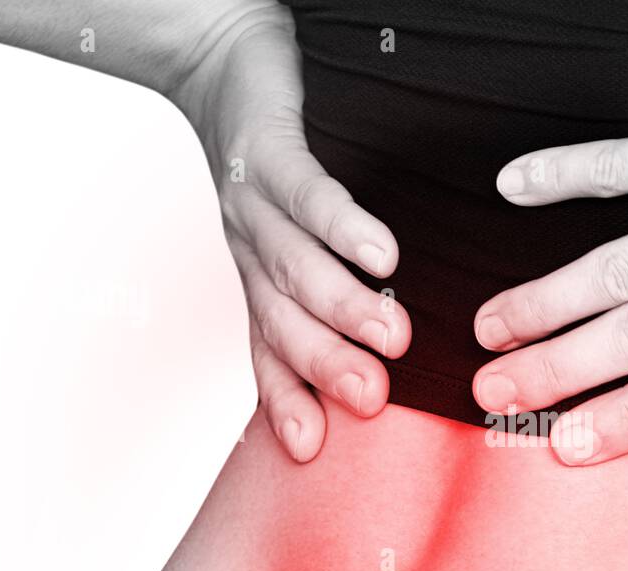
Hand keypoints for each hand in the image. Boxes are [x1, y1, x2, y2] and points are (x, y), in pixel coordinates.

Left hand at [171, 5, 409, 460]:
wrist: (223, 65)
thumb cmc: (280, 167)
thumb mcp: (296, 240)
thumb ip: (337, 294)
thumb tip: (403, 354)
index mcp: (260, 285)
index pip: (269, 355)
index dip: (285, 402)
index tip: (310, 449)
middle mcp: (250, 254)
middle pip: (283, 321)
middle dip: (326, 363)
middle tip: (373, 398)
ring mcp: (255, 204)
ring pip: (296, 267)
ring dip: (343, 306)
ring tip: (393, 336)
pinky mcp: (270, 151)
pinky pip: (309, 195)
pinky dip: (344, 228)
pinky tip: (382, 255)